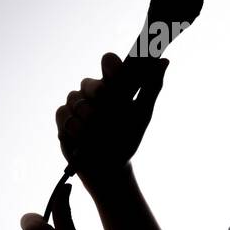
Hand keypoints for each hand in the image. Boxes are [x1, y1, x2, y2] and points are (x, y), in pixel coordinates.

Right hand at [55, 52, 169, 182]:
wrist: (110, 168)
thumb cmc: (127, 139)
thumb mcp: (142, 116)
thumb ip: (152, 88)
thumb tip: (165, 61)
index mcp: (113, 85)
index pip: (109, 62)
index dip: (112, 65)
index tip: (119, 73)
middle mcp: (93, 91)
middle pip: (89, 82)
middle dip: (99, 96)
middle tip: (109, 110)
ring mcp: (76, 104)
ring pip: (75, 99)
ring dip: (88, 118)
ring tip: (98, 132)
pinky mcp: (64, 118)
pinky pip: (64, 114)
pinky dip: (75, 127)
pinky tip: (83, 138)